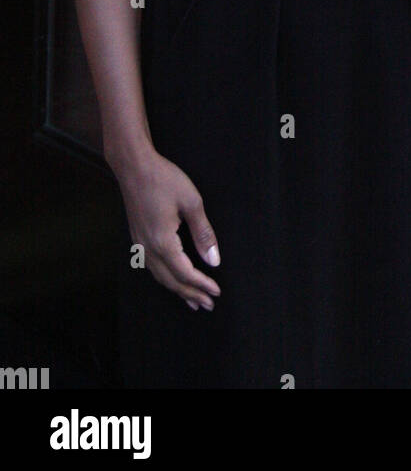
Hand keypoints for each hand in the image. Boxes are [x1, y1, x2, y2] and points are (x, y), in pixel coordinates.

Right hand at [116, 149, 221, 310]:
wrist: (134, 166)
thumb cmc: (164, 179)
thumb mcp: (191, 202)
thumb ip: (203, 233)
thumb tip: (214, 260)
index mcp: (163, 242)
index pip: (185, 273)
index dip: (202, 284)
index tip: (216, 292)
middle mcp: (148, 248)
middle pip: (171, 280)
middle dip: (191, 294)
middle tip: (208, 304)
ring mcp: (140, 244)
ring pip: (159, 276)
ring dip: (177, 290)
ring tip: (192, 300)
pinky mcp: (137, 237)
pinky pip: (152, 267)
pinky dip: (165, 278)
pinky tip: (171, 279)